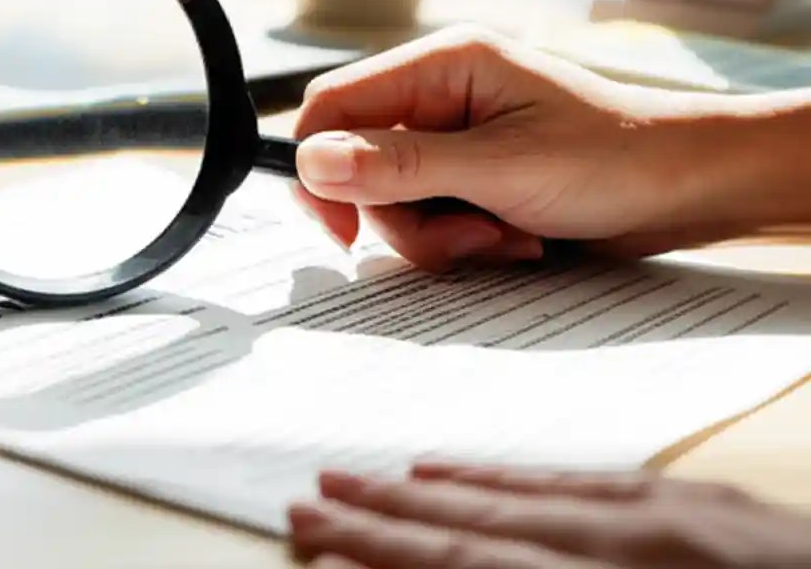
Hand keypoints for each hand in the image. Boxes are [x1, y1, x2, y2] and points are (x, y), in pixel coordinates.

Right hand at [288, 463, 810, 567]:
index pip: (463, 568)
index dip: (378, 549)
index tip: (315, 531)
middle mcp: (637, 549)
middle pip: (481, 523)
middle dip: (390, 509)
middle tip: (319, 491)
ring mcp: (682, 522)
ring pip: (535, 491)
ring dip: (450, 484)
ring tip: (386, 477)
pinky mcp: (718, 509)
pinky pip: (600, 481)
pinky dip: (535, 477)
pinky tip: (506, 473)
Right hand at [292, 25, 810, 270]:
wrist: (688, 190)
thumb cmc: (613, 160)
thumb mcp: (500, 167)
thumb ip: (401, 166)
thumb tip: (311, 162)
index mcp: (441, 65)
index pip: (333, 105)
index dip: (320, 167)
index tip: (341, 229)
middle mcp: (438, 99)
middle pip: (358, 168)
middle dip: (405, 218)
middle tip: (467, 236)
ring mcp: (452, 144)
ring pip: (391, 205)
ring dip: (440, 238)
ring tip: (505, 238)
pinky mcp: (469, 182)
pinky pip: (426, 222)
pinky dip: (461, 245)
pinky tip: (515, 242)